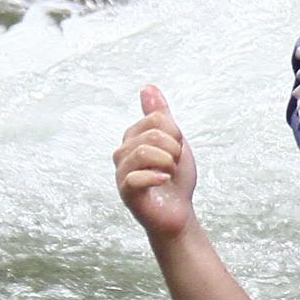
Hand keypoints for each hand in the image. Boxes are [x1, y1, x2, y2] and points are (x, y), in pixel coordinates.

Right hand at [113, 85, 199, 240]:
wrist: (178, 212)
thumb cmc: (174, 178)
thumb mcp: (173, 141)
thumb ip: (159, 115)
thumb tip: (147, 87)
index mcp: (133, 137)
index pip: (157, 118)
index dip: (175, 133)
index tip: (177, 149)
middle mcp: (122, 153)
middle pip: (152, 134)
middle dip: (173, 149)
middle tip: (175, 164)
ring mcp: (121, 173)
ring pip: (143, 152)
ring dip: (167, 163)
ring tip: (169, 173)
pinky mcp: (126, 193)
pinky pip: (136, 177)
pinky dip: (157, 178)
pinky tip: (163, 182)